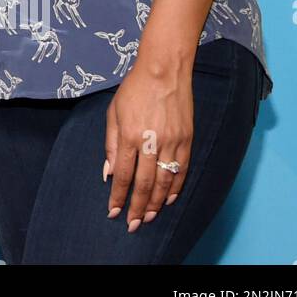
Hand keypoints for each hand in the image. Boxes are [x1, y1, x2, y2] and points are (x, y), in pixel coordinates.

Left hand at [104, 59, 192, 230]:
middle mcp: (151, 143)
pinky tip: (167, 200)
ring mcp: (172, 142)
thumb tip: (109, 173)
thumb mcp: (113, 113)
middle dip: (137, 208)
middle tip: (133, 224)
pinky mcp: (187, 140)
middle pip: (144, 184)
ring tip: (148, 217)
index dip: (119, 196)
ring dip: (156, 203)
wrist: (164, 71)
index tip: (114, 212)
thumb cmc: (133, 90)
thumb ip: (110, 145)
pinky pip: (182, 171)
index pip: (123, 175)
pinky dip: (175, 188)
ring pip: (165, 182)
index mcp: (130, 136)